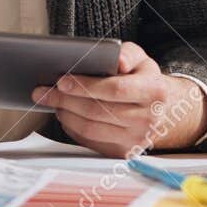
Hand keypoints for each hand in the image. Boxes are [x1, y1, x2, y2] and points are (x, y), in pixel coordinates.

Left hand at [31, 41, 206, 156]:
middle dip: (65, 99)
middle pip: (97, 111)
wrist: (164, 111)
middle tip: (43, 91)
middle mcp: (148, 119)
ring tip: (52, 101)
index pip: (115, 90)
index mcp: (155, 91)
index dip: (86, 86)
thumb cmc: (145, 80)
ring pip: (90, 129)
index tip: (62, 80)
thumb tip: (118, 60)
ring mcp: (136, 139)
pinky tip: (65, 114)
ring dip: (65, 114)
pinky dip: (72, 128)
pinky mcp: (124, 152)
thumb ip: (128, 54)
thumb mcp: (142, 60)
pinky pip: (91, 141)